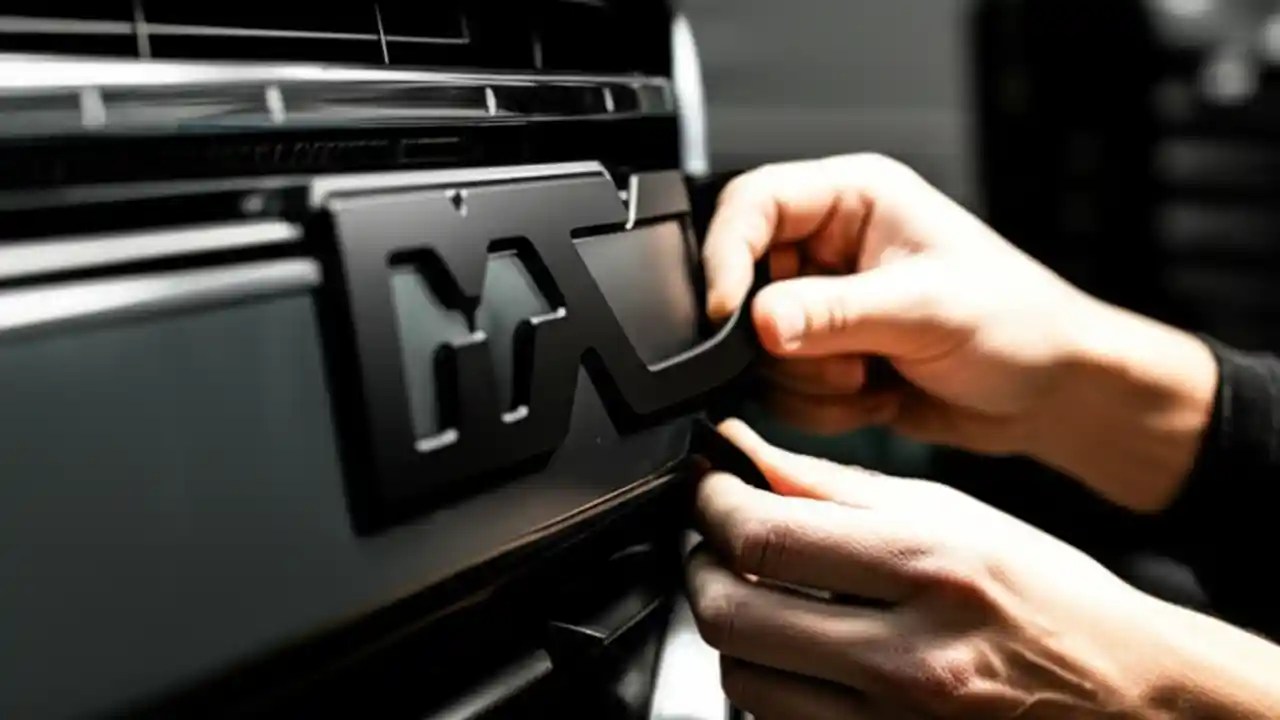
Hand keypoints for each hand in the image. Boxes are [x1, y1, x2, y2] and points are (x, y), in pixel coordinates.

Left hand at [686, 420, 1183, 718]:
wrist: (1127, 697)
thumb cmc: (1047, 597)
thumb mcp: (953, 514)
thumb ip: (837, 486)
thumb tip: (746, 454)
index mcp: (932, 567)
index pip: (766, 536)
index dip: (711, 507)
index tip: (710, 491)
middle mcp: (912, 657)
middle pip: (732, 616)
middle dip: (703, 570)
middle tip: (714, 546)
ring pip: (741, 681)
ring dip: (734, 632)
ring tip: (761, 599)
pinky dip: (771, 684)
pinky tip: (800, 653)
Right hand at [702, 154, 1215, 510]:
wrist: (1050, 393)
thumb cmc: (1017, 324)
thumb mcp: (925, 309)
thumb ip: (834, 313)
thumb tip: (758, 322)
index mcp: (853, 198)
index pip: (753, 204)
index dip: (727, 254)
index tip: (726, 313)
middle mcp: (828, 247)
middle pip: (744, 284)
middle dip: (786, 340)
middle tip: (844, 359)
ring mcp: (823, 305)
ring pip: (756, 348)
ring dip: (811, 380)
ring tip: (874, 376)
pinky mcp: (824, 357)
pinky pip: (780, 390)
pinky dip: (823, 407)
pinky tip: (877, 396)